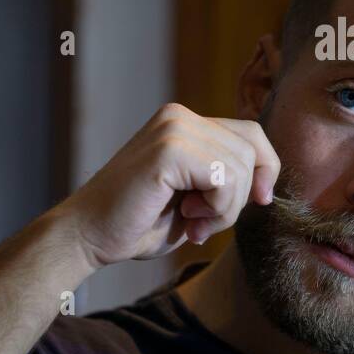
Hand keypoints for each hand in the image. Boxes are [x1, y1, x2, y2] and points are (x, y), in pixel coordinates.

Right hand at [57, 102, 280, 268]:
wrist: (87, 236)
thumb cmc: (138, 222)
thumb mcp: (195, 196)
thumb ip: (225, 178)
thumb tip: (266, 183)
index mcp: (184, 122)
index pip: (252, 133)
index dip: (265, 169)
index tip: (258, 201)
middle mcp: (179, 117)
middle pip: (251, 149)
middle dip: (240, 197)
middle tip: (205, 222)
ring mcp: (173, 129)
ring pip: (241, 167)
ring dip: (226, 208)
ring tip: (192, 221)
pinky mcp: (169, 150)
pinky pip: (224, 178)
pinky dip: (217, 208)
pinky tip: (187, 217)